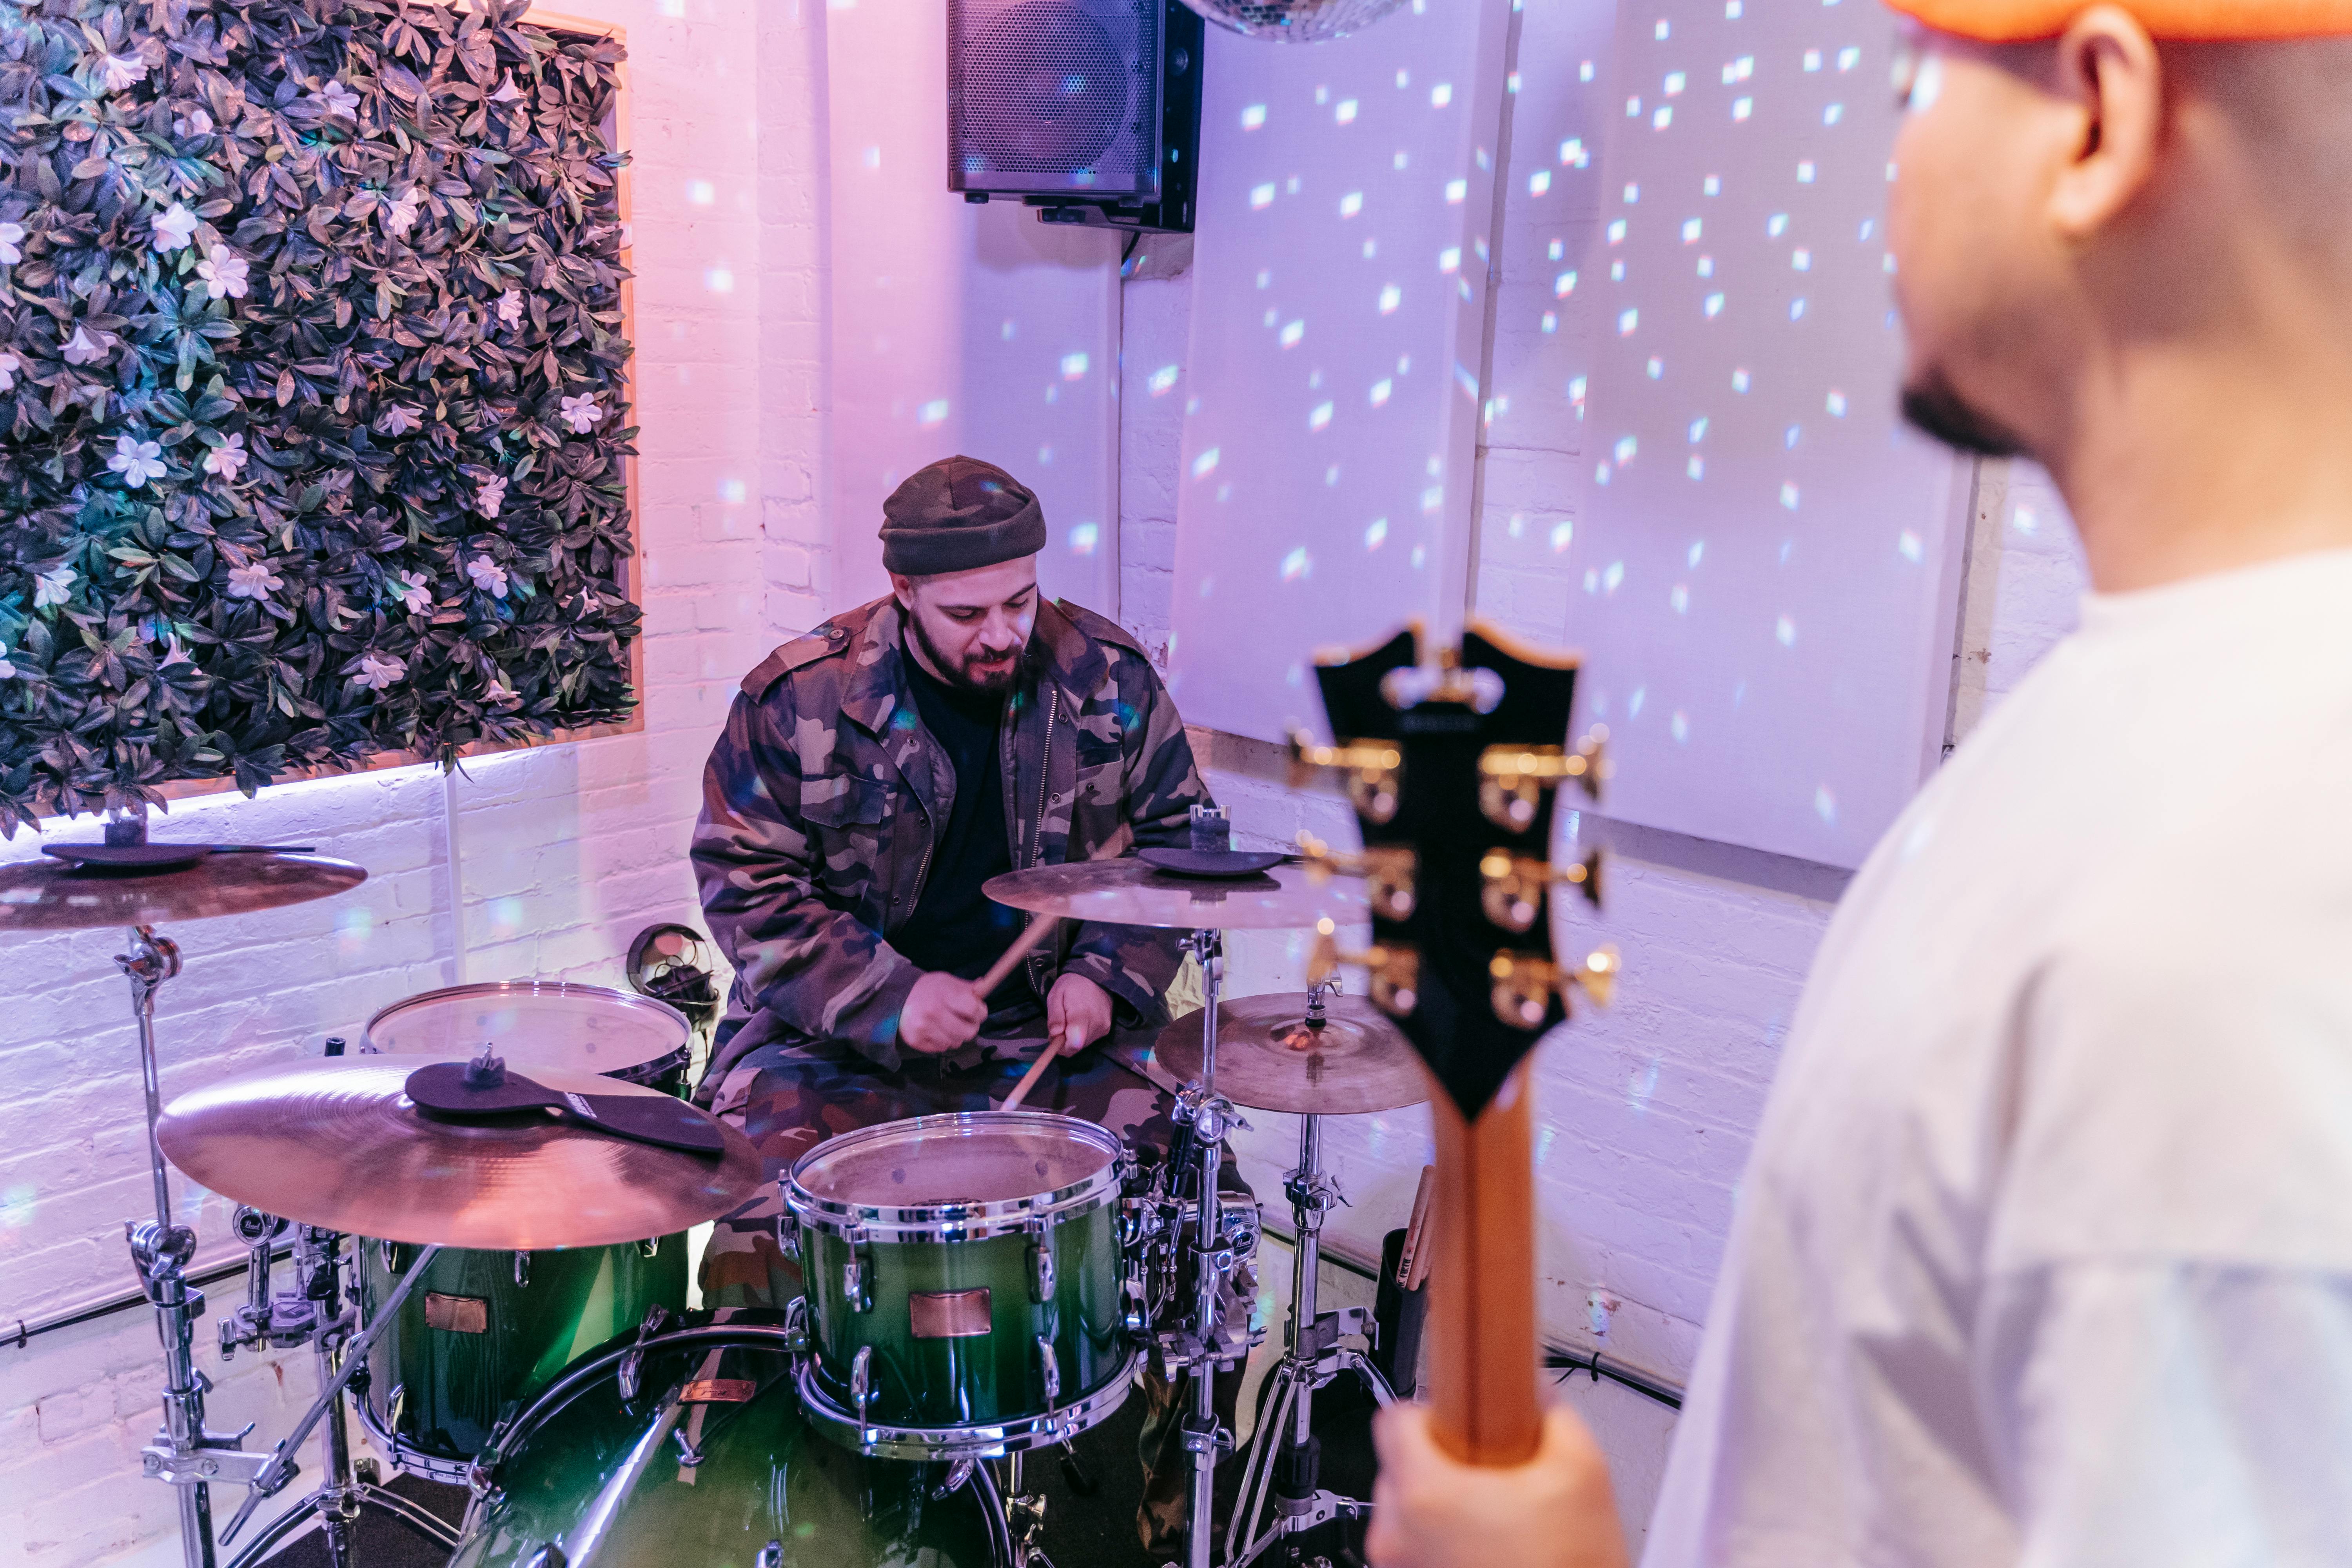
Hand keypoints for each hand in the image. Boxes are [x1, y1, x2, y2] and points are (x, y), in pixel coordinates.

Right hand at [900, 971, 985, 1054]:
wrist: (898, 998)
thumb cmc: (927, 990)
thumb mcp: (947, 981)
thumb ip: (967, 988)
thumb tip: (983, 988)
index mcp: (943, 994)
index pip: (974, 1009)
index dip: (981, 1011)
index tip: (978, 1010)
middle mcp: (933, 1012)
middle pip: (969, 1031)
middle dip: (971, 1026)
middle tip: (965, 1020)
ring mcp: (924, 1028)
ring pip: (956, 1042)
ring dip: (957, 1035)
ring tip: (949, 1025)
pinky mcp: (917, 1041)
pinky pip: (942, 1048)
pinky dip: (943, 1041)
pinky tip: (937, 1030)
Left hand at [1044, 972, 1113, 1056]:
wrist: (1096, 976)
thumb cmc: (1072, 984)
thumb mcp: (1056, 995)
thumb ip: (1054, 1016)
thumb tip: (1054, 1035)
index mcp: (1081, 1015)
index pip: (1073, 1045)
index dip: (1061, 1047)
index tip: (1054, 1037)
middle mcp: (1096, 1024)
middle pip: (1077, 1047)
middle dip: (1065, 1041)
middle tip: (1060, 1025)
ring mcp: (1104, 1027)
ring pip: (1083, 1044)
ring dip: (1073, 1038)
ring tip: (1070, 1020)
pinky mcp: (1107, 1028)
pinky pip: (1091, 1039)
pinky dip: (1082, 1034)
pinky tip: (1080, 1021)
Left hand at [1366, 1404, 1628, 1567]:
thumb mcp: (1580, 1471)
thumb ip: (1551, 1410)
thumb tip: (1533, 1387)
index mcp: (1425, 1494)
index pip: (1393, 1417)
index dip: (1433, 1411)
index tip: (1459, 1419)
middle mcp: (1396, 1535)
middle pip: (1397, 1463)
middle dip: (1440, 1460)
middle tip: (1487, 1472)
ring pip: (1403, 1508)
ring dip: (1438, 1505)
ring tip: (1491, 1516)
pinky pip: (1410, 1547)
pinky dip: (1438, 1540)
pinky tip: (1485, 1546)